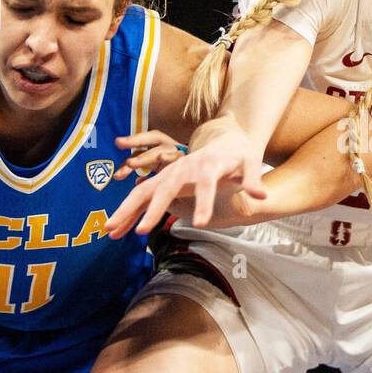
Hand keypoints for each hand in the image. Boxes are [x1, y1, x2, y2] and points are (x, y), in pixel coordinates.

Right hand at [105, 120, 267, 236]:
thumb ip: (253, 178)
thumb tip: (261, 194)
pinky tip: (116, 230)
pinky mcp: (162, 181)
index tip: (199, 224)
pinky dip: (128, 213)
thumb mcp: (250, 162)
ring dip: (127, 212)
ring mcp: (168, 174)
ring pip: (143, 193)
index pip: (204, 186)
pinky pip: (141, 198)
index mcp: (206, 166)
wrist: (225, 140)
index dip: (202, 204)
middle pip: (163, 189)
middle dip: (151, 210)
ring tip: (110, 232)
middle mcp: (181, 169)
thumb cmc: (238, 154)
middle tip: (141, 232)